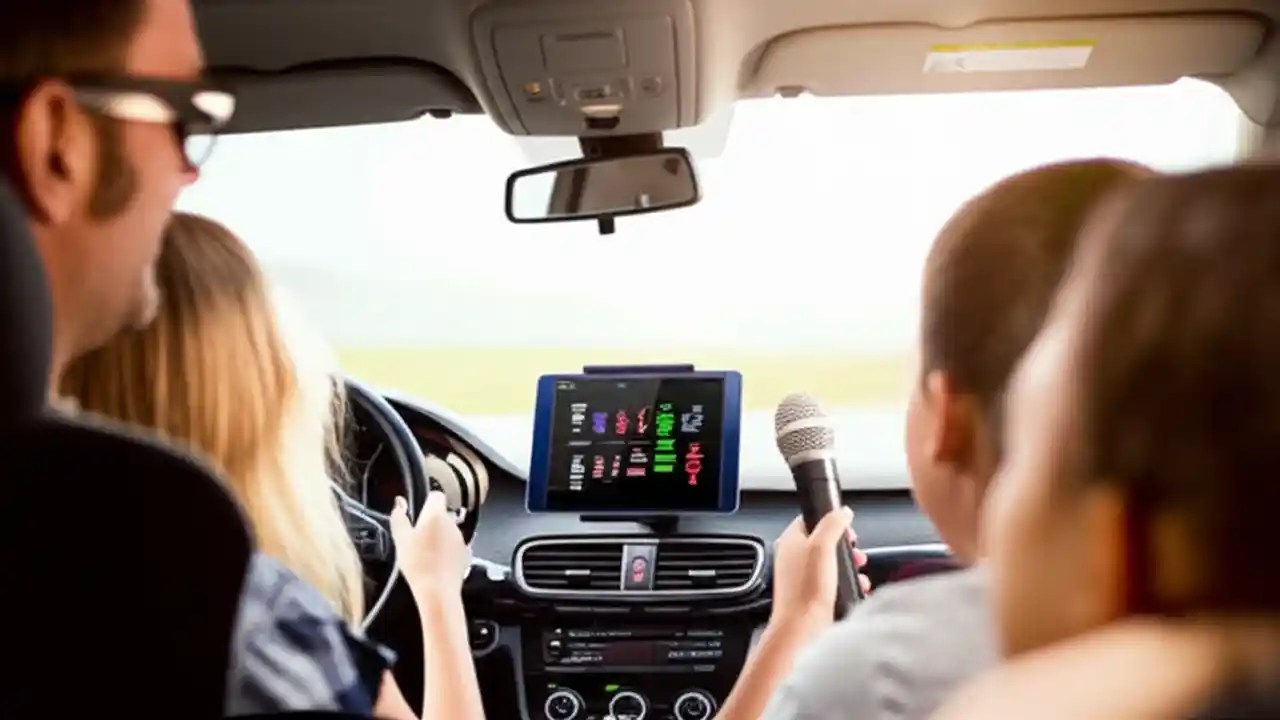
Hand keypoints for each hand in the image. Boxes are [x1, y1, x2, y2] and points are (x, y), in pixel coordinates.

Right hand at [389, 491, 469, 599]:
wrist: (438, 591)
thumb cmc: (417, 563)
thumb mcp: (400, 539)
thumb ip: (399, 517)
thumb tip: (399, 502)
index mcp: (436, 515)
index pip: (436, 495)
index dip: (427, 502)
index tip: (417, 514)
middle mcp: (452, 523)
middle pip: (442, 515)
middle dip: (431, 523)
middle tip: (416, 538)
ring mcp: (461, 539)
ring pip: (448, 531)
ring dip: (439, 537)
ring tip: (425, 554)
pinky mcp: (466, 554)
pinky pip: (454, 546)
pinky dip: (447, 551)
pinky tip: (436, 563)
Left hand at [769, 508, 870, 635]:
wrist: (803, 628)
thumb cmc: (808, 588)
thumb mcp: (822, 546)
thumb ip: (832, 524)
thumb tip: (842, 512)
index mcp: (790, 541)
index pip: (811, 519)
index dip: (832, 521)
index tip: (848, 530)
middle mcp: (793, 558)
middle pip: (824, 542)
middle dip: (846, 547)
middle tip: (857, 554)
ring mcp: (801, 577)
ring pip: (831, 563)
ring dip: (850, 566)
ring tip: (860, 573)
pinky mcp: (811, 595)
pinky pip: (832, 583)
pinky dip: (847, 583)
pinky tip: (858, 588)